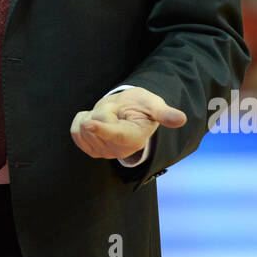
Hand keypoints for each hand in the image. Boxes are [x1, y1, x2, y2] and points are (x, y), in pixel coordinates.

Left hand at [70, 87, 185, 160]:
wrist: (129, 112)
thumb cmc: (142, 105)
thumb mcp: (153, 103)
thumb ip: (164, 113)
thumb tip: (181, 119)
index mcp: (135, 138)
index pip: (116, 135)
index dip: (103, 129)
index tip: (90, 123)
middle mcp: (119, 150)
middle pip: (95, 126)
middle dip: (102, 111)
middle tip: (117, 109)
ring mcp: (104, 152)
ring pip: (83, 129)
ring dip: (92, 116)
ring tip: (109, 115)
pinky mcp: (91, 150)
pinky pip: (75, 132)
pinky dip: (81, 121)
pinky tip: (96, 120)